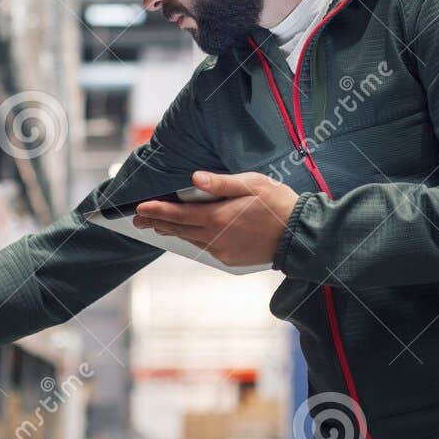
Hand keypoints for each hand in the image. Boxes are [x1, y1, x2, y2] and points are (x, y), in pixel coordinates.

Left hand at [133, 170, 299, 266]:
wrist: (300, 235)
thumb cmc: (278, 204)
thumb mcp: (252, 184)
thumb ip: (221, 183)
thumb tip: (195, 178)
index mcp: (217, 218)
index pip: (178, 213)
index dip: (157, 210)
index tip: (139, 208)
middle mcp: (215, 238)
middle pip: (179, 229)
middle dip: (157, 222)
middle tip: (138, 219)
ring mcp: (223, 251)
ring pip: (190, 240)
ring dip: (172, 231)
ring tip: (158, 225)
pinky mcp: (231, 259)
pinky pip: (204, 248)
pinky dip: (191, 239)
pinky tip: (187, 234)